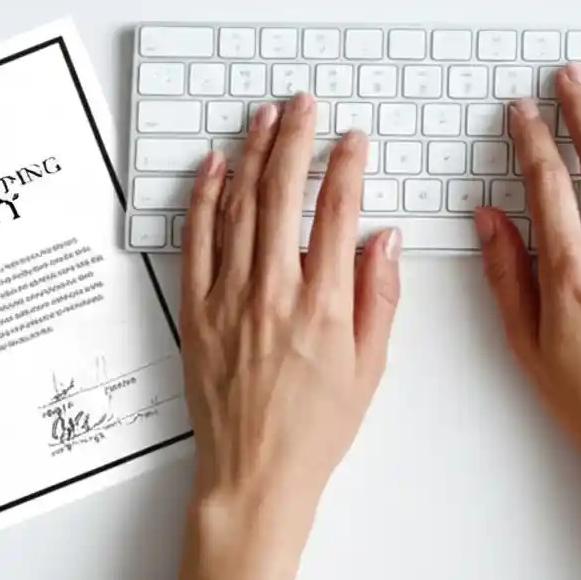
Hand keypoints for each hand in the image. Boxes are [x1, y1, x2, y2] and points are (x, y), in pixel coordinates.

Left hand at [172, 93, 400, 579]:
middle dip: (295, 139)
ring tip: (262, 118)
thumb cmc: (314, 429)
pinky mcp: (196, 311)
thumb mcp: (369, 367)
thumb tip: (383, 239)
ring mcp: (228, 299)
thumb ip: (379, 296)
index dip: (347, 166)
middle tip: (302, 105)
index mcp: (323, 306)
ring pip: (237, 207)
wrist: (254, 474)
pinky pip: (196, 240)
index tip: (352, 141)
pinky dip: (203, 198)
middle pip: (283, 194)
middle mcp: (273, 292)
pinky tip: (212, 168)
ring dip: (250, 155)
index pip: (338, 213)